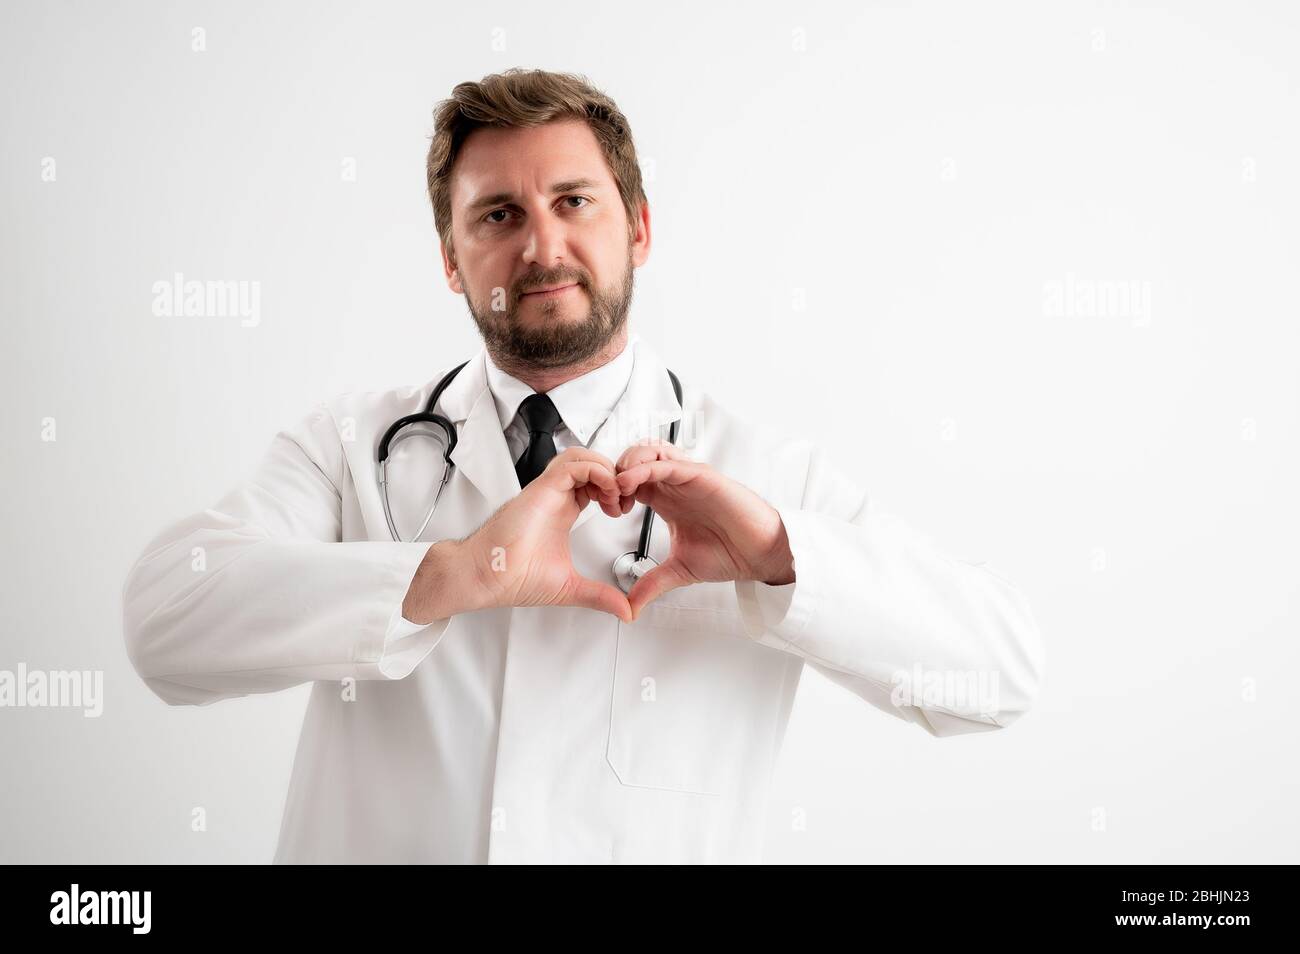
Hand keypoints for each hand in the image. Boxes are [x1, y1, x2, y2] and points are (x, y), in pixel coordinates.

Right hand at [460, 446, 632, 621]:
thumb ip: (600, 596)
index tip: (623, 511)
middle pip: (590, 464)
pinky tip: (606, 492)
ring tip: (615, 495)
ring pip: (581, 457)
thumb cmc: (512, 577)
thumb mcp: (571, 587)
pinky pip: (572, 465)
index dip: (614, 490)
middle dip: (615, 476)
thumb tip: (625, 611)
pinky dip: (596, 471)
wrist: (486, 576)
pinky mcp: (541, 489)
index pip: (593, 483)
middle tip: (625, 500)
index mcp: (562, 512)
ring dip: (605, 469)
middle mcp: (555, 498)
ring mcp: (548, 491)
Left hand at [614, 441, 794, 619]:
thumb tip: (630, 606)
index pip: (628, 480)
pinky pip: (667, 462)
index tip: (606, 511)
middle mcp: (674, 484)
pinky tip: (629, 483)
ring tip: (617, 487)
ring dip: (625, 464)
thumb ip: (652, 583)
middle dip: (612, 473)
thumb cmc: (729, 553)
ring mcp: (687, 477)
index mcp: (666, 500)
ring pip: (647, 452)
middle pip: (632, 459)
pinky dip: (643, 468)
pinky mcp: (701, 475)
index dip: (611, 491)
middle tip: (606, 498)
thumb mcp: (679, 571)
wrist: (760, 554)